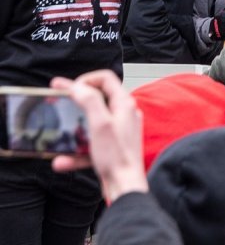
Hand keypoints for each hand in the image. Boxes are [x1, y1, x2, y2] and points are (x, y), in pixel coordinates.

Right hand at [50, 70, 146, 202]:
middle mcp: (124, 115)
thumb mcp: (99, 124)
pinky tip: (63, 161)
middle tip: (58, 100)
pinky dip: (76, 150)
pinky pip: (90, 144)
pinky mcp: (112, 147)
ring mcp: (118, 131)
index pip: (106, 78)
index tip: (68, 88)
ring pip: (90, 122)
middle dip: (76, 100)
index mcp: (124, 105)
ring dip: (73, 128)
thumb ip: (89, 101)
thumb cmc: (117, 157)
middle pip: (97, 98)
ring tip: (60, 132)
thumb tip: (78, 86)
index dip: (85, 79)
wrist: (125, 186)